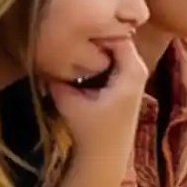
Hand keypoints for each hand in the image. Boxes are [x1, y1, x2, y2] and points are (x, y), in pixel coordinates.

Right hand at [49, 37, 146, 158]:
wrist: (107, 154)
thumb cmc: (90, 130)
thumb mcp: (69, 101)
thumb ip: (58, 77)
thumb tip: (47, 54)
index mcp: (132, 71)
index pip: (117, 36)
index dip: (96, 31)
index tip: (74, 32)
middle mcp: (139, 69)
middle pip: (118, 40)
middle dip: (97, 37)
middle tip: (72, 37)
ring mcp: (136, 75)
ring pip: (116, 49)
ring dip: (97, 47)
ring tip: (74, 45)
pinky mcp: (129, 81)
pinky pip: (115, 59)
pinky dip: (100, 57)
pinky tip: (81, 60)